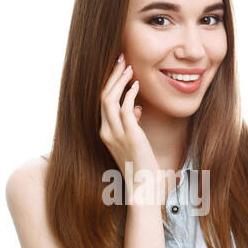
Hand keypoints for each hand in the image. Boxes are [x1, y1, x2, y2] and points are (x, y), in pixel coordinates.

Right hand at [98, 53, 164, 210]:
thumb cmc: (143, 166)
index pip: (103, 101)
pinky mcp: (130, 137)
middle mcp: (106, 131)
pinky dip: (130, 95)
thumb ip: (134, 124)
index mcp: (105, 132)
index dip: (109, 83)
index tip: (119, 69)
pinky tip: (137, 85)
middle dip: (112, 75)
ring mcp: (116, 134)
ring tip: (129, 67)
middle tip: (122, 59)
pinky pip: (126, 110)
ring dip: (120, 81)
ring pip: (110, 99)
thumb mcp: (136, 142)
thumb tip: (138, 109)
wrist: (144, 188)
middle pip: (103, 96)